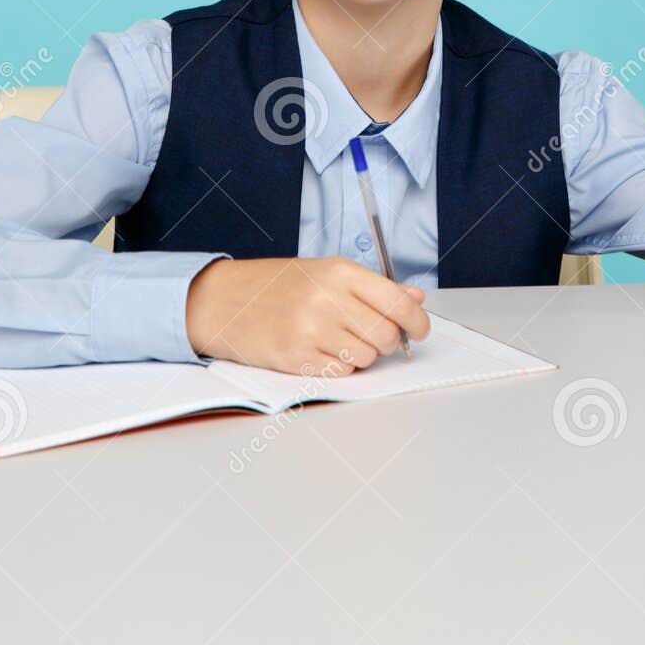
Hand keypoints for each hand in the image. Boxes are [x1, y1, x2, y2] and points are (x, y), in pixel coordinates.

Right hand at [185, 255, 429, 372]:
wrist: (225, 300)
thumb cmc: (278, 285)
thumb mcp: (327, 272)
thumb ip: (373, 286)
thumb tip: (416, 298)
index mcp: (340, 272)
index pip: (397, 301)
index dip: (417, 321)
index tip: (420, 329)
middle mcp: (327, 299)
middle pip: (385, 335)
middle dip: (386, 341)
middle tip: (370, 334)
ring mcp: (310, 330)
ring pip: (366, 358)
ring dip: (361, 354)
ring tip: (337, 338)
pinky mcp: (295, 358)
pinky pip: (340, 372)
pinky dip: (338, 366)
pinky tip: (320, 350)